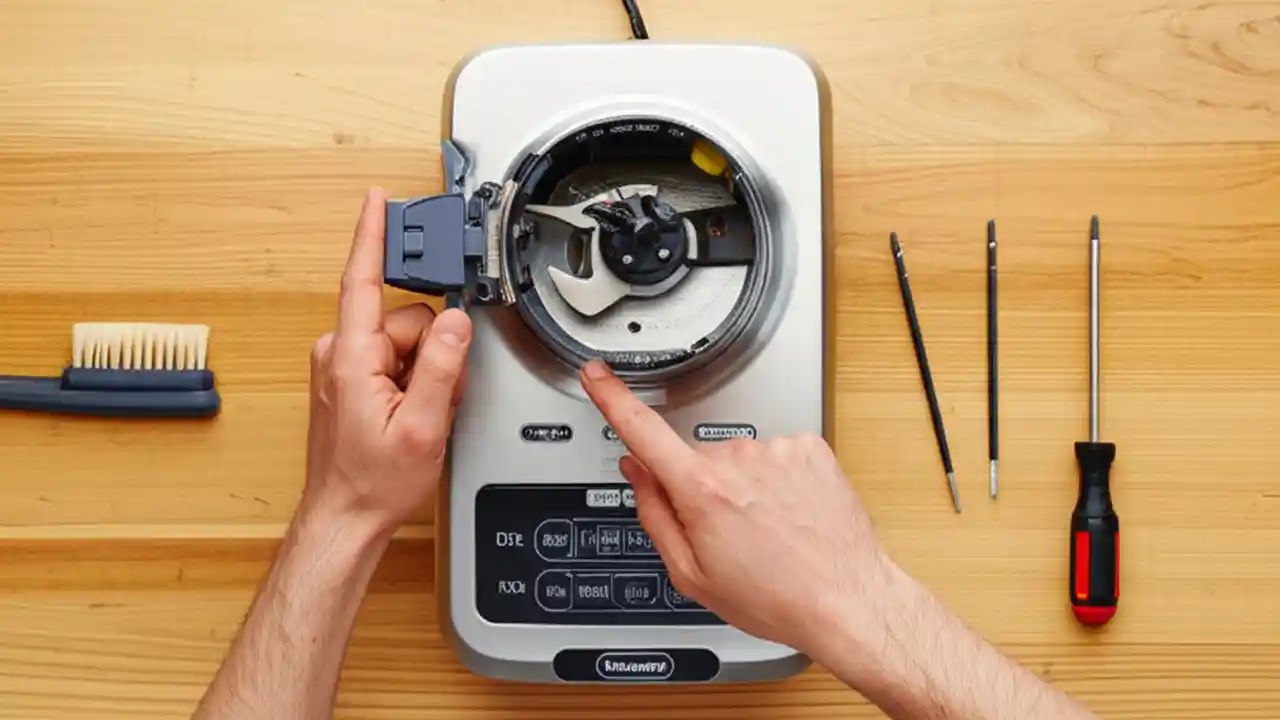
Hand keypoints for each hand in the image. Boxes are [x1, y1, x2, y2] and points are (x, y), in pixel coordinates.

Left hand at [304, 188, 472, 535]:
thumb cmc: (373, 482)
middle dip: (434, 351)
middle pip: (406, 320)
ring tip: (421, 413)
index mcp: (352, 357)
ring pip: (405, 342)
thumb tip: (455, 321)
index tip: (377, 200)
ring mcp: (341, 367)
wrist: (344, 517)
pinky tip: (411, 412)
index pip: (361, 280)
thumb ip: (442, 368)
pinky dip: (412, 381)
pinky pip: (393, 360)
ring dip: (425, 372)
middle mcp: (339, 354)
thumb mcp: (422, 426)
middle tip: (437, 396)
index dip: (373, 236)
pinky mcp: (347, 380)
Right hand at [580, 360, 890, 654]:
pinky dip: (778, 480)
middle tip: (731, 535)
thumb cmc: (774, 596)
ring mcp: (777, 449)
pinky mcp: (809, 446)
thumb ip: (654, 515)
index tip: (596, 375)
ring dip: (746, 486)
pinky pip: (775, 454)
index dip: (612, 398)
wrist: (844, 599)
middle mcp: (739, 459)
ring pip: (739, 458)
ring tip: (770, 530)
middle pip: (697, 460)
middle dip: (703, 490)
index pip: (642, 431)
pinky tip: (790, 513)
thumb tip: (638, 472)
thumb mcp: (692, 575)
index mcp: (703, 491)